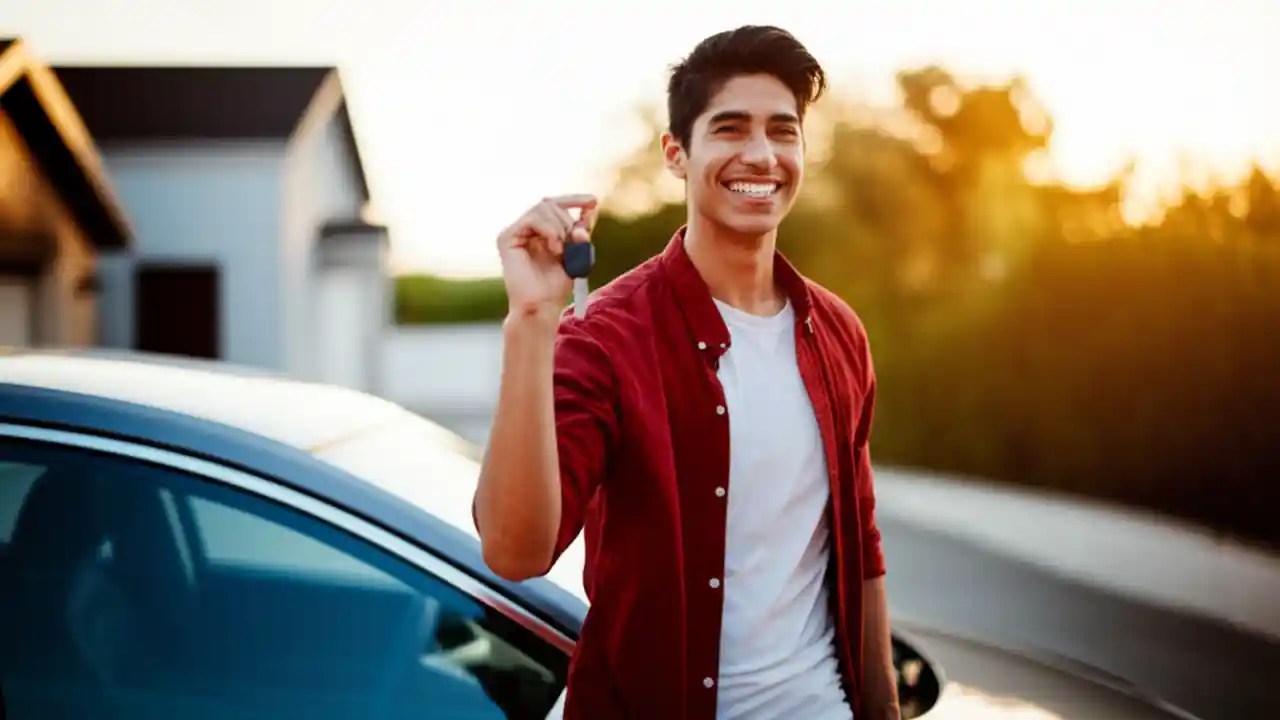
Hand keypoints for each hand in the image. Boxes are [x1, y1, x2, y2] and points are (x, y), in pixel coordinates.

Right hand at [496, 194, 597, 317]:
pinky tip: (554, 248)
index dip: (574, 199)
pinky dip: (549, 230)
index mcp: (539, 231)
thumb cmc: (556, 286)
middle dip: (568, 220)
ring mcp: (515, 233)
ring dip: (560, 227)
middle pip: (550, 204)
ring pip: (542, 207)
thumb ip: (580, 232)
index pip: (554, 204)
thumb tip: (591, 207)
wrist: (541, 306)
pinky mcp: (506, 238)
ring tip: (562, 249)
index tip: (593, 201)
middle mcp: (525, 229)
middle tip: (575, 241)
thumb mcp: (576, 254)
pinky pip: (532, 218)